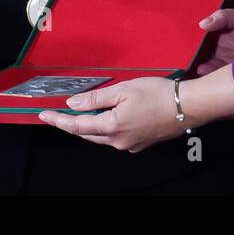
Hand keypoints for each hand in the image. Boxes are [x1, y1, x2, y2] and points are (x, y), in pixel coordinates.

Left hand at [39, 77, 183, 151]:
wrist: (189, 106)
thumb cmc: (159, 94)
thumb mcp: (124, 89)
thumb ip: (97, 98)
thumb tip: (74, 104)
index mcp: (112, 127)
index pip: (77, 126)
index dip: (59, 120)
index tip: (44, 115)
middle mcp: (118, 141)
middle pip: (88, 134)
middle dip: (74, 124)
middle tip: (61, 113)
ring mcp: (130, 144)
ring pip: (103, 136)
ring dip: (92, 125)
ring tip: (87, 111)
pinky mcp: (141, 143)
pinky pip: (118, 136)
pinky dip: (109, 127)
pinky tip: (113, 116)